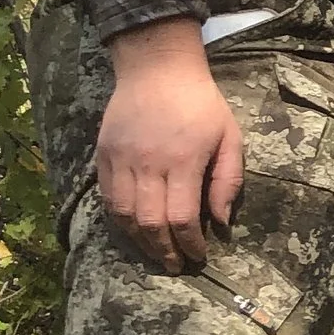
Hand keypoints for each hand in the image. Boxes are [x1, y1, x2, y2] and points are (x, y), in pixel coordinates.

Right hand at [97, 18, 245, 273]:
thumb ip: (227, 180)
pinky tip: (133, 231)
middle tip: (176, 266)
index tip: (199, 256)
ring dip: (140, 242)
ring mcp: (121, 160)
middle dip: (164, 251)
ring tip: (156, 255)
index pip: (181, 217)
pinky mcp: (103, 155)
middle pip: (150, 223)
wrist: (157, 68)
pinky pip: (107, 198)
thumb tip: (221, 222)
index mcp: (183, 160)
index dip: (189, 244)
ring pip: (123, 215)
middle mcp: (148, 164)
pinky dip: (119, 220)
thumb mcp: (230, 137)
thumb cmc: (201, 103)